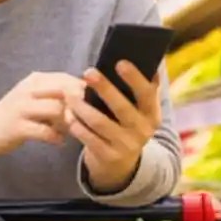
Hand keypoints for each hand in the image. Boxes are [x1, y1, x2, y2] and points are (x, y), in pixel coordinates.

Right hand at [0, 71, 83, 168]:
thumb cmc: (15, 114)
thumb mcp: (34, 98)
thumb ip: (56, 94)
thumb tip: (86, 94)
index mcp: (35, 80)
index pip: (66, 79)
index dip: (82, 92)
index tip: (89, 105)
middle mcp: (28, 90)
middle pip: (65, 91)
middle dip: (79, 106)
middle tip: (84, 120)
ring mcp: (21, 108)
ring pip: (57, 109)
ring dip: (69, 122)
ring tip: (69, 130)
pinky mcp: (17, 127)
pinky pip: (45, 131)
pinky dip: (56, 138)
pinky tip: (58, 141)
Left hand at [67, 61, 160, 193]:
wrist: (121, 164)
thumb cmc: (126, 125)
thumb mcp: (139, 111)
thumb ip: (141, 89)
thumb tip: (139, 56)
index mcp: (152, 114)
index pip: (147, 94)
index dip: (135, 78)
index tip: (120, 62)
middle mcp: (142, 131)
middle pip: (121, 107)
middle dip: (104, 88)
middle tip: (88, 72)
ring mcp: (126, 146)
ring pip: (99, 122)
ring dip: (82, 106)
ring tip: (69, 94)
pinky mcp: (108, 156)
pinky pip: (88, 138)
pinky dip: (77, 125)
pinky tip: (69, 116)